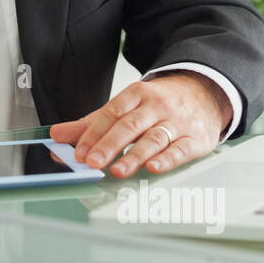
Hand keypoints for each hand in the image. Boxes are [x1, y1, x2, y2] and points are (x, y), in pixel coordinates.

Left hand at [50, 73, 231, 177]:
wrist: (206, 91)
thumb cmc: (159, 103)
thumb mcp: (125, 106)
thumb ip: (91, 123)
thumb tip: (57, 136)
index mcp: (136, 95)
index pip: (110, 114)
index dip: (92, 134)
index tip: (78, 152)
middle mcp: (157, 106)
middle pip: (130, 126)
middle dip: (109, 145)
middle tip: (92, 162)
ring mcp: (177, 122)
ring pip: (153, 139)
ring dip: (134, 156)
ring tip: (117, 171)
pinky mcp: (196, 138)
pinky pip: (181, 150)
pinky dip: (167, 160)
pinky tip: (153, 168)